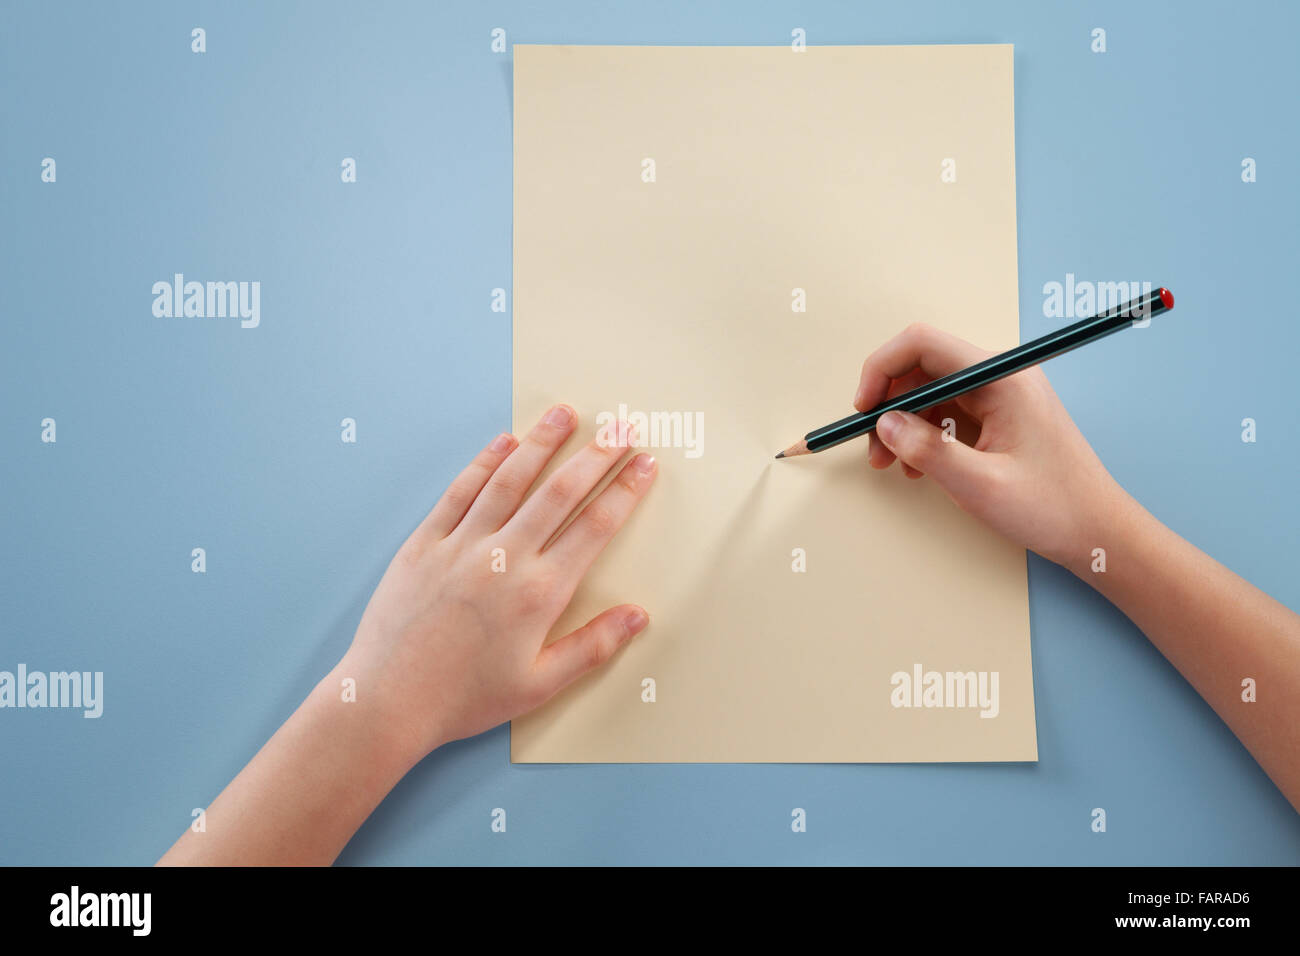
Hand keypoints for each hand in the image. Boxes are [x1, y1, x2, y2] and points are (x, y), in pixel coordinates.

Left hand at [342, 405, 656, 764]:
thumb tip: (639, 615)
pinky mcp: (424, 542)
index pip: (595, 527)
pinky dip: (484, 463)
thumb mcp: (540, 684)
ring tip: (565, 413)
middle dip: (595, 456)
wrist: (388, 700)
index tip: (645, 465)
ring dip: (542, 442)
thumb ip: (593, 646)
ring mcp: (461, 545)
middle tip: (620, 428)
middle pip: (560, 492)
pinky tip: (504, 442)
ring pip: (510, 480)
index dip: (625, 491)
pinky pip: (460, 492)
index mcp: (540, 593)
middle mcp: (505, 558)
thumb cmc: (465, 698)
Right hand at [855, 323, 1131, 567]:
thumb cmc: (1053, 508)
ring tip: (893, 464)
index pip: (924, 344)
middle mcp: (1002, 377)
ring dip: (903, 423)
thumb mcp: (981, 485)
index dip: (882, 370)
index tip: (863, 409)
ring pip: (931, 391)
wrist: (1097, 532)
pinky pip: (948, 411)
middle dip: (889, 404)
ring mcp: (1001, 396)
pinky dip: (923, 435)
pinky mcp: (999, 416)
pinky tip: (918, 466)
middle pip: (923, 367)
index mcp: (1003, 379)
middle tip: (874, 447)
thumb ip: (928, 450)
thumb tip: (886, 424)